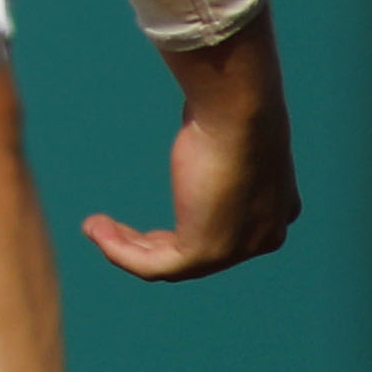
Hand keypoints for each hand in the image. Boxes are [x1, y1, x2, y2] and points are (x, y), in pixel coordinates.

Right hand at [88, 11, 296, 280]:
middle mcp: (263, 236)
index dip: (175, 233)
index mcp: (276, 208)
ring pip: (172, 263)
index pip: (222, 231)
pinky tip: (96, 229)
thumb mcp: (227, 127)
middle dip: (147, 243)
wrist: (239, 109)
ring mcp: (237, 249)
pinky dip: (121, 251)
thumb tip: (197, 116)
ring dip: (126, 247)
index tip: (141, 225)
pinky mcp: (206, 251)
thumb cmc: (233, 106)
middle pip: (195, 254)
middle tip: (112, 226)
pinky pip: (155, 265)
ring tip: (95, 226)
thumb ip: (215, 141)